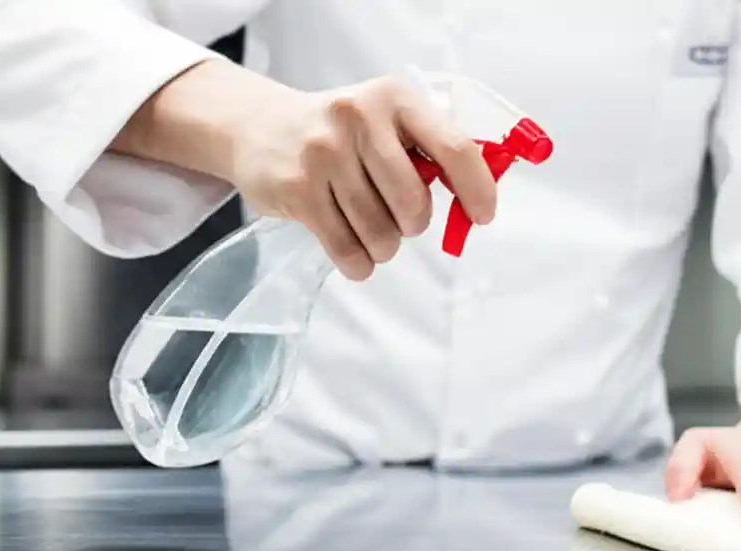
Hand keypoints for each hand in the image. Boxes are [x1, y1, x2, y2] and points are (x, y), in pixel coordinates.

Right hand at [226, 75, 496, 280]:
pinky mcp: (297, 189)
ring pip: (380, 232)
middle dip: (413, 224)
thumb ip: (427, 149)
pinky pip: (346, 249)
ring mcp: (324, 154)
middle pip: (413, 203)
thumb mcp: (384, 119)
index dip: (477, 189)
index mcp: (394, 98)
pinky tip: (356, 254)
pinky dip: (359, 263)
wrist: (258, 126)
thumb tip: (472, 199)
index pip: (454, 147)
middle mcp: (359, 119)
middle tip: (400, 219)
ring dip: (383, 246)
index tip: (482, 215)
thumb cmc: (339, 132)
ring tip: (370, 230)